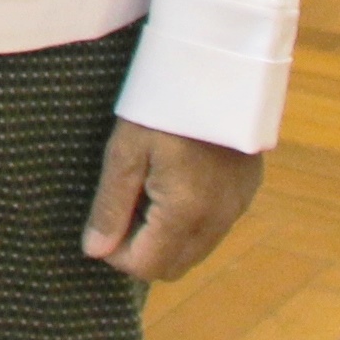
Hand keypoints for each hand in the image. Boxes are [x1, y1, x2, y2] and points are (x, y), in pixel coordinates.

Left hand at [83, 119, 263, 280]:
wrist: (214, 73)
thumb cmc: (160, 108)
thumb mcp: (124, 153)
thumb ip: (110, 206)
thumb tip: (94, 252)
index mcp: (185, 214)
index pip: (148, 267)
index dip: (116, 255)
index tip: (99, 226)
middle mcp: (218, 221)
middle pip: (173, 266)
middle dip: (140, 251)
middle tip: (118, 211)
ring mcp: (237, 209)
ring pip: (195, 251)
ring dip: (164, 239)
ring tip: (141, 194)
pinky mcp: (245, 194)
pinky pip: (213, 228)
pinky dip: (187, 224)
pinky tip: (169, 186)